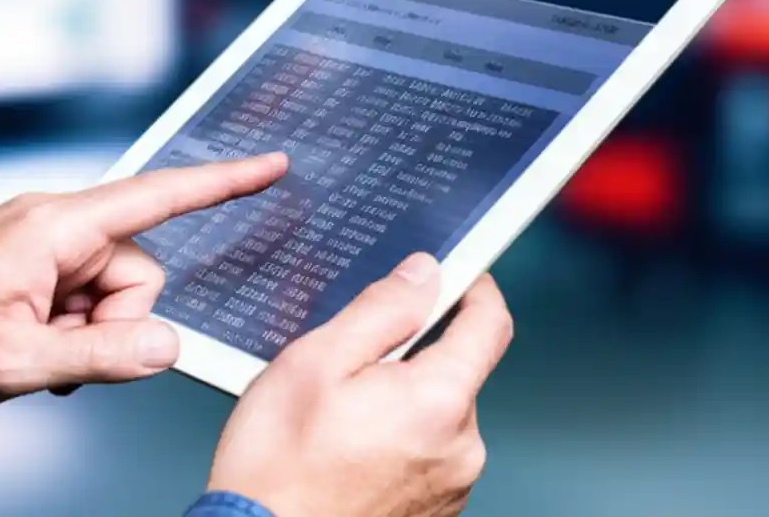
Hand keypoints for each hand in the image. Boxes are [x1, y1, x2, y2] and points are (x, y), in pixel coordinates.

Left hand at [0, 153, 288, 407]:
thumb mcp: (17, 360)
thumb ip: (102, 355)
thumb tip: (168, 346)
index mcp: (57, 226)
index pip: (160, 195)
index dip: (224, 182)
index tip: (271, 165)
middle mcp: (53, 223)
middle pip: (137, 268)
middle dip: (115, 321)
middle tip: (61, 353)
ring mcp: (38, 241)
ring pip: (109, 289)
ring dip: (86, 331)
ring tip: (34, 351)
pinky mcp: (27, 261)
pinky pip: (78, 293)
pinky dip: (68, 327)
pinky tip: (29, 344)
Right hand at [207, 253, 512, 516]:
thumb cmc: (277, 469)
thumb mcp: (316, 362)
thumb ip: (382, 310)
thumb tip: (423, 274)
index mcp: (440, 401)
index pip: (490, 324)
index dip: (475, 288)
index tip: (458, 274)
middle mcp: (461, 447)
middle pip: (457, 371)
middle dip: (413, 356)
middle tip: (353, 365)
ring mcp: (451, 485)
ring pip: (438, 413)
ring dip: (402, 401)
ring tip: (341, 419)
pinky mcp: (435, 509)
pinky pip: (428, 452)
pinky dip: (398, 439)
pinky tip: (349, 450)